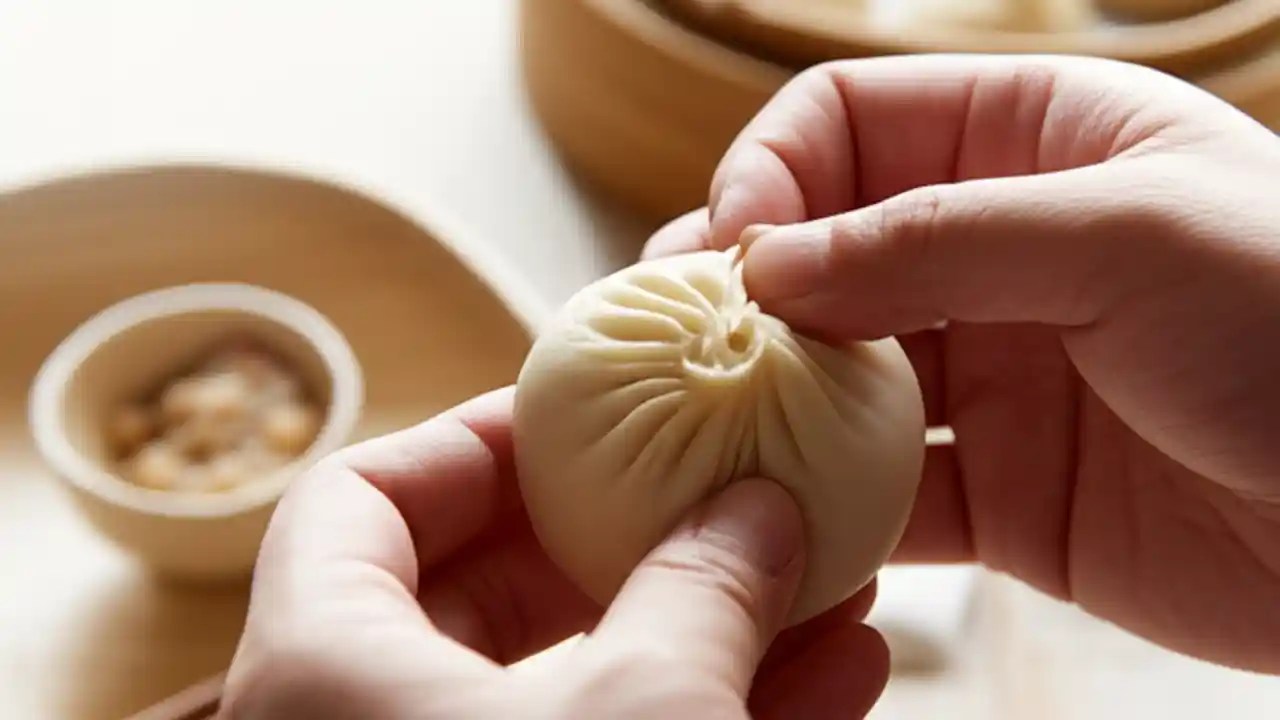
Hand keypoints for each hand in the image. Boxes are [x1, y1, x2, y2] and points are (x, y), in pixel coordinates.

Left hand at [218, 387, 886, 718]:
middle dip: (626, 537)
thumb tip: (760, 510)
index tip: (585, 412)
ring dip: (698, 625)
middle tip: (721, 489)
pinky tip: (834, 676)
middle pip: (482, 589)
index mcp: (325, 671)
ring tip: (816, 575)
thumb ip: (701, 589)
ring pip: (569, 686)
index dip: (474, 437)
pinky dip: (715, 713)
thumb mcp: (647, 714)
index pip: (361, 496)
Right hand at [644, 55, 1279, 672]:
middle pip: (823, 252)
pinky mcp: (999, 492)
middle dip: (744, 293)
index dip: (775, 169)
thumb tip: (767, 264)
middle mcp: (998, 255)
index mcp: (1036, 144)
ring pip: (835, 379)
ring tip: (703, 435)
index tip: (736, 246)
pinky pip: (882, 495)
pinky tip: (778, 521)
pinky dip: (824, 510)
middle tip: (679, 339)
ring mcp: (992, 377)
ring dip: (768, 405)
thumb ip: (935, 240)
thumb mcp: (1129, 237)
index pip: (853, 120)